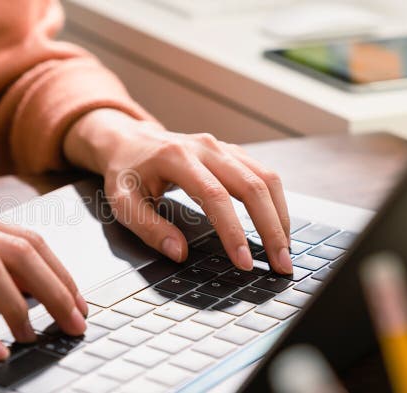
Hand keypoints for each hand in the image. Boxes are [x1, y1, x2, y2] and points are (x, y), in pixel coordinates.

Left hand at [64, 109, 292, 273]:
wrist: (127, 140)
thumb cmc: (124, 172)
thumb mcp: (122, 202)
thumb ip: (148, 228)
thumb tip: (178, 253)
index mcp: (177, 157)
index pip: (215, 196)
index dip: (233, 231)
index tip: (244, 262)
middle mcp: (206, 148)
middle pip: (251, 185)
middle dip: (271, 228)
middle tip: (280, 264)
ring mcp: (222, 147)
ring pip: (266, 178)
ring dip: (280, 216)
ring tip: (284, 251)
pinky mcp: (232, 153)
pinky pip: (264, 175)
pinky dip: (275, 203)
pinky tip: (277, 227)